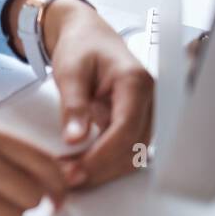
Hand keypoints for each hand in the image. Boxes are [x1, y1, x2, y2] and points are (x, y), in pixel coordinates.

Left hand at [41, 0, 153, 186]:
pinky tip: (77, 163)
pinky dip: (103, 161)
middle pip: (133, 147)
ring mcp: (145, 112)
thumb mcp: (70, 71)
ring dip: (102, 169)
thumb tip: (75, 139)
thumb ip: (74, 105)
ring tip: (67, 172)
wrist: (87, 36)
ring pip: (132, 154)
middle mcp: (149, 99)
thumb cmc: (81, 46)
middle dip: (100, 169)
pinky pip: (124, 148)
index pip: (126, 128)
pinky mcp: (135, 121)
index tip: (76, 171)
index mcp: (136, 81)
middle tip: (65, 179)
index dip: (102, 156)